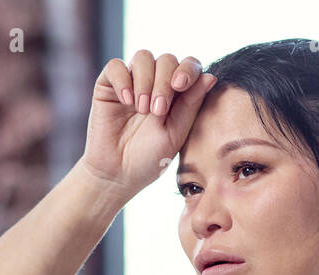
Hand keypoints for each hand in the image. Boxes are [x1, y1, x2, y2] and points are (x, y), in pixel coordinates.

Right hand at [79, 50, 217, 196]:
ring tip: (142, 109)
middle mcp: (155, 83)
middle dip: (164, 81)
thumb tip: (210, 76)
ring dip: (145, 81)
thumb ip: (191, 105)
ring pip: (143, 57)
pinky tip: (126, 101)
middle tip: (157, 111)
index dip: (187, 69)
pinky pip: (116, 66)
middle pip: (166, 59)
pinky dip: (123, 80)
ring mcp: (132, 82)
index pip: (188, 65)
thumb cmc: (149, 158)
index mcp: (177, 94)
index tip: (180, 86)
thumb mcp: (175, 133)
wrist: (117, 174)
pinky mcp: (108, 85)